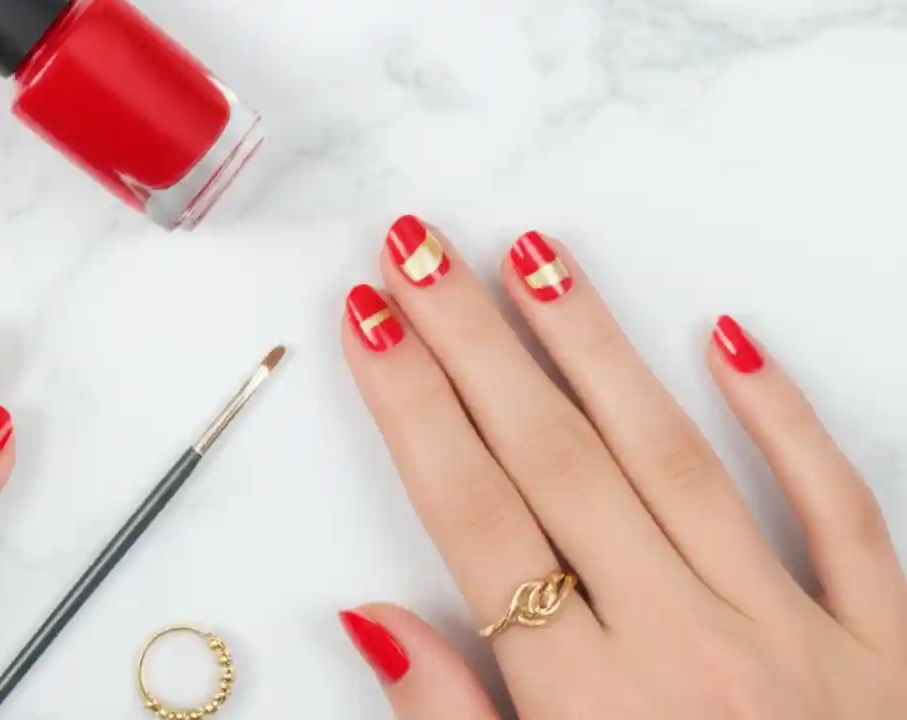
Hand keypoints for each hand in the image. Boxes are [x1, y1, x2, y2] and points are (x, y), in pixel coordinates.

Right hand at [338, 218, 905, 717]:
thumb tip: (376, 621)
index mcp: (588, 707)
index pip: (473, 519)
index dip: (411, 409)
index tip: (367, 320)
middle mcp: (686, 650)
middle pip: (555, 461)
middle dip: (474, 341)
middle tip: (421, 247)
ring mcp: (793, 636)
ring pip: (675, 457)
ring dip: (596, 346)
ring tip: (535, 255)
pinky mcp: (886, 642)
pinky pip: (841, 511)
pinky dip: (786, 420)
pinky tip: (733, 336)